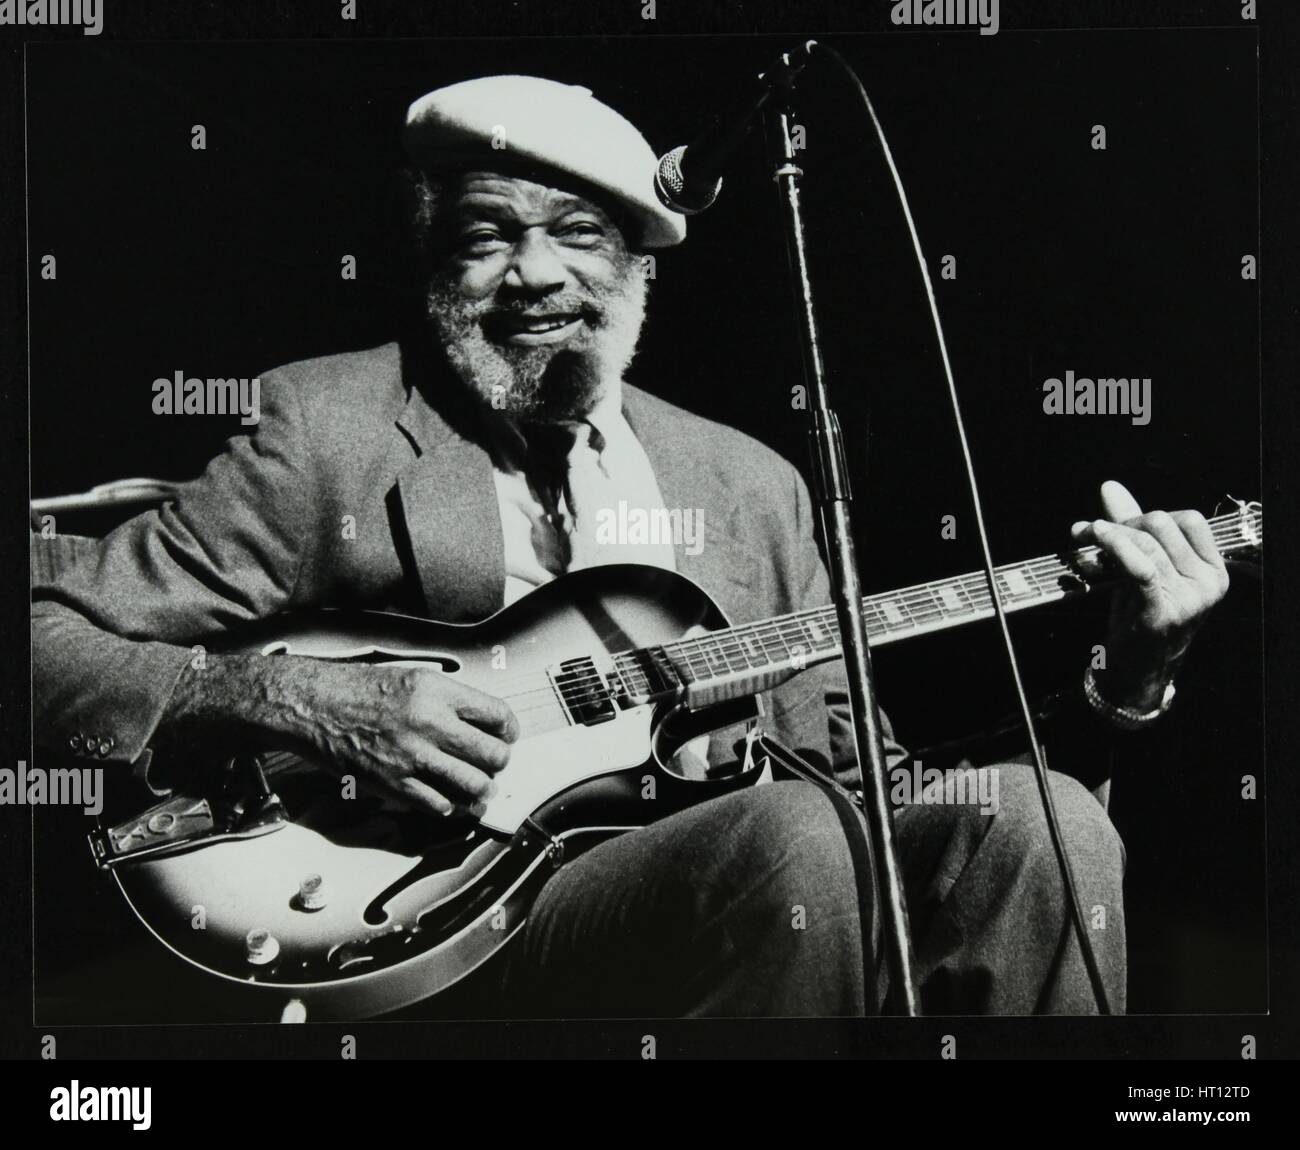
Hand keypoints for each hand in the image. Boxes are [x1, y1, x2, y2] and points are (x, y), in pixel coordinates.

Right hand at [299, 661, 519, 816]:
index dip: (509, 728)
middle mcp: (429, 723)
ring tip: (482, 787)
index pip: (497, 714)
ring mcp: (412, 756)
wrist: (317, 707)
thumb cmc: (361, 689)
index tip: (507, 734)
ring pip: (473, 784)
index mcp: (437, 692)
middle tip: (496, 762)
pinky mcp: (394, 783)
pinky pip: (439, 805)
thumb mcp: (415, 677)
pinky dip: (451, 806)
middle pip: (492, 753)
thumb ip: (451, 699)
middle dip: (501, 761)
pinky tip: (451, 798)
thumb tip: (483, 723)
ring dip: (483, 789)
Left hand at [1071, 480, 1228, 710]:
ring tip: (1083, 534)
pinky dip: (1115, 548)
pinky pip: (1140, 568)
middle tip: (1092, 531)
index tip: (1116, 524)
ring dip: (1108, 533)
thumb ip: (1130, 528)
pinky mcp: (1163, 613)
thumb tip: (1110, 486)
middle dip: (1123, 522)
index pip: (1188, 520)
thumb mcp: (1141, 568)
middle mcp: (1208, 583)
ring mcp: (1190, 600)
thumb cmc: (1139, 616)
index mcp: (1213, 570)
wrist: (1134, 671)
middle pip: (1164, 526)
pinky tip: (1095, 539)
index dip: (1149, 514)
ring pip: (1147, 543)